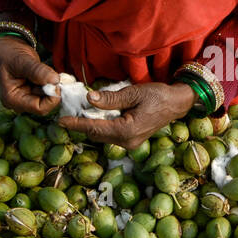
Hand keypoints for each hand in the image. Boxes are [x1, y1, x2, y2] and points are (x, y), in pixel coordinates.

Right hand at [0, 36, 60, 116]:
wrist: (6, 46)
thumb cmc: (8, 52)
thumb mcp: (22, 60)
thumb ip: (38, 71)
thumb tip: (55, 80)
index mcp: (12, 99)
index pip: (39, 108)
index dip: (51, 97)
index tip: (56, 81)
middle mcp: (19, 102)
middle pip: (45, 105)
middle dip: (52, 90)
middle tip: (56, 74)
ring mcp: (26, 98)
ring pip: (48, 98)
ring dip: (52, 85)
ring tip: (47, 70)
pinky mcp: (33, 92)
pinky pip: (48, 91)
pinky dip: (51, 82)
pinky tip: (47, 72)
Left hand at [59, 82, 195, 145]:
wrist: (176, 104)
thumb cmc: (158, 96)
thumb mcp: (133, 93)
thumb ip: (110, 98)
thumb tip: (89, 99)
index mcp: (126, 130)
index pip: (95, 128)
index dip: (77, 124)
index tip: (61, 121)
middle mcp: (127, 142)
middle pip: (96, 134)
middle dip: (82, 124)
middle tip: (69, 112)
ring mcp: (130, 143)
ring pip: (102, 136)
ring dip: (91, 125)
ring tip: (81, 112)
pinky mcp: (131, 141)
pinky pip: (110, 135)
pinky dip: (101, 126)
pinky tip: (97, 115)